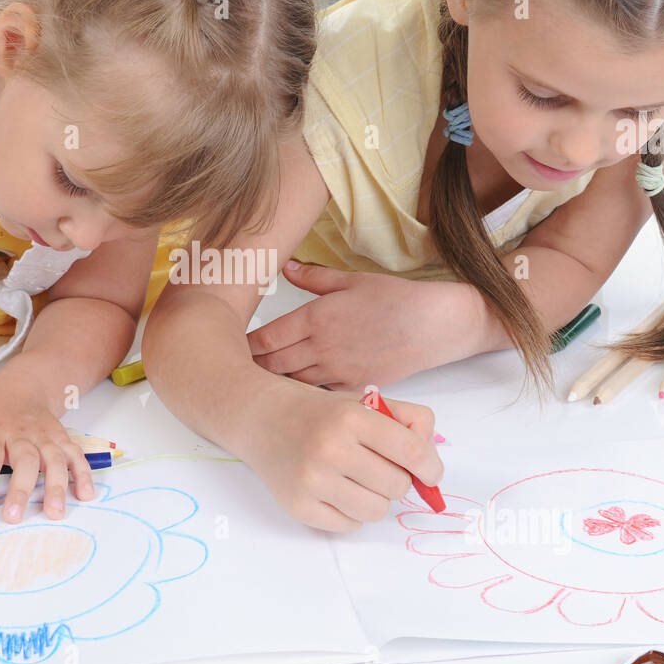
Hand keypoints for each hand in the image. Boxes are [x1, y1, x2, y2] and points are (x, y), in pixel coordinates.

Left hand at [0, 373, 93, 523]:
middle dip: (20, 490)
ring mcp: (45, 435)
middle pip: (25, 461)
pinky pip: (76, 455)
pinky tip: (85, 494)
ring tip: (54, 512)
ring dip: (56, 486)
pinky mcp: (62, 438)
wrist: (23, 384)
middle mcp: (22, 433)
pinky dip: (83, 474)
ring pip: (54, 460)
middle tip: (13, 516)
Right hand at [238, 378, 442, 531]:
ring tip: (357, 480)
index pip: (412, 451)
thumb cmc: (320, 413)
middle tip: (377, 467)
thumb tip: (431, 464)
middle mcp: (330, 449)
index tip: (429, 473)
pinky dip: (351, 513)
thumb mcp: (364, 402)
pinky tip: (337, 491)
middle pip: (397, 486)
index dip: (430, 467)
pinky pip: (349, 526)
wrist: (261, 418)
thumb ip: (408, 420)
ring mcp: (311, 481)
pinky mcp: (298, 506)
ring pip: (376, 511)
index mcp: (351, 418)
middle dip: (396, 479)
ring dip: (375, 499)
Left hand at [249, 261, 478, 389]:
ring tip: (256, 386)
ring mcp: (337, 371)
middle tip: (233, 371)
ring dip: (273, 385)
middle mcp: (321, 348)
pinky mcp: (353, 387)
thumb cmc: (395, 298)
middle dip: (250, 369)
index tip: (228, 349)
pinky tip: (293, 396)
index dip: (243, 347)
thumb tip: (285, 267)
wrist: (435, 326)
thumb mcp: (352, 279)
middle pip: (271, 366)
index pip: (264, 339)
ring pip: (291, 385)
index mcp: (316, 318)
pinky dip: (303, 396)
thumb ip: (314, 277)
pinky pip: (318, 396)